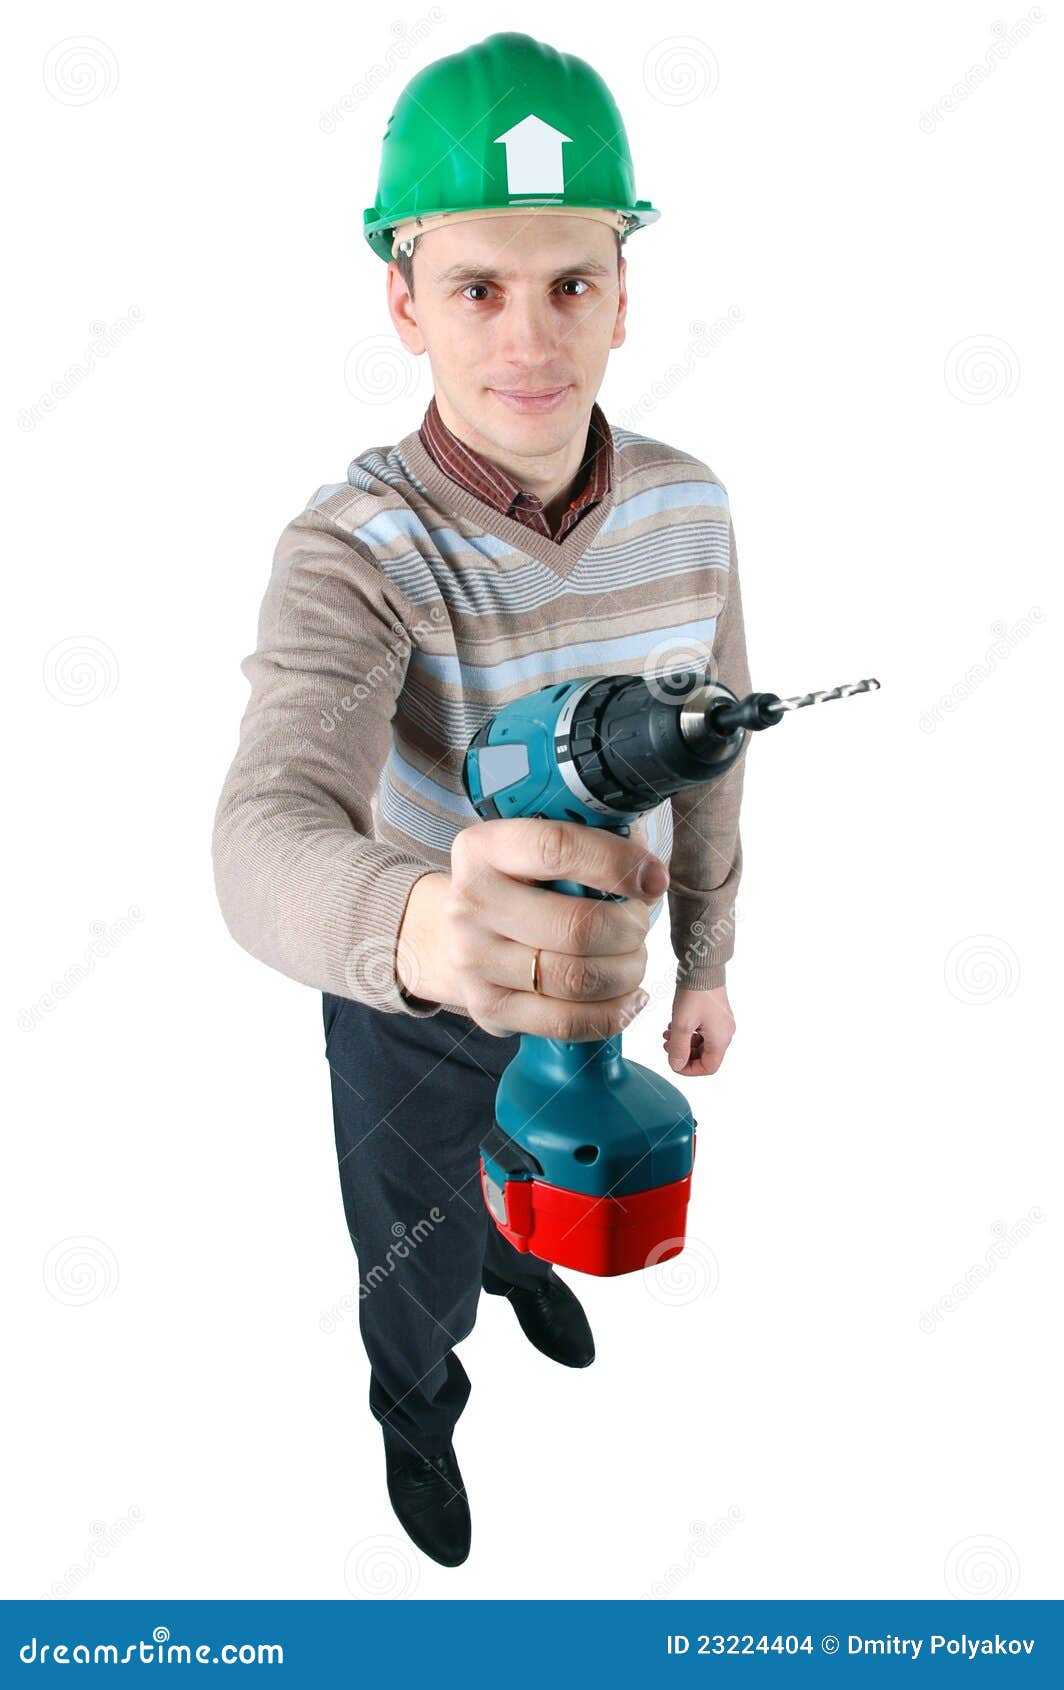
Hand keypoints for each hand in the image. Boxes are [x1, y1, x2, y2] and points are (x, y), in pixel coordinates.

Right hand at [396, 817, 667, 1038]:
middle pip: (577, 928)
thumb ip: (592, 841)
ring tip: (633, 958)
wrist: (456, 934)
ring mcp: (475, 961)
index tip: (654, 879)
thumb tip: (649, 869)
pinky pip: (566, 1022)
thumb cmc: (521, 885)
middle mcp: (472, 904)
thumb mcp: (540, 847)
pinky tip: (629, 997)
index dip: (617, 864)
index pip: (558, 849)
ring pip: (578, 979)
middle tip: (639, 923)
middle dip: (629, 928)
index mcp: (484, 848)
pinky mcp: (488, 1008)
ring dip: (626, 971)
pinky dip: (613, 1013)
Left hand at [662, 985, 735, 1075]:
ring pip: (702, 1043)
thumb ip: (678, 1048)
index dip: (690, 1069)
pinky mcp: (716, 1014)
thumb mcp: (682, 1024)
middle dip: (684, 1054)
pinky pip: (703, 1032)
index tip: (674, 1063)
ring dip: (684, 1042)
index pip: (709, 1067)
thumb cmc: (695, 993)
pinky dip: (689, 1032)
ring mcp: (722, 1023)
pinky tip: (675, 1025)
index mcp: (721, 1039)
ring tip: (668, 1034)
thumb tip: (676, 1065)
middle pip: (705, 1056)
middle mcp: (725, 1033)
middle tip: (667, 1045)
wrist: (702, 967)